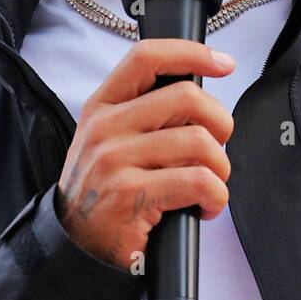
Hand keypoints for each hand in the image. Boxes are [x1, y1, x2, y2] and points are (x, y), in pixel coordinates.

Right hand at [53, 39, 236, 270]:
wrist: (76, 246)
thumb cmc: (107, 190)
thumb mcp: (112, 139)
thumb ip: (147, 112)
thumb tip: (203, 96)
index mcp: (103, 106)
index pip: (147, 58)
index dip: (191, 53)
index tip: (224, 63)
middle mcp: (105, 128)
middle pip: (187, 97)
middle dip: (220, 123)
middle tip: (218, 146)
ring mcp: (115, 161)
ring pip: (200, 142)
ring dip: (220, 167)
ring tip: (210, 184)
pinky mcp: (131, 195)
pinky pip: (199, 181)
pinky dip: (216, 196)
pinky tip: (205, 206)